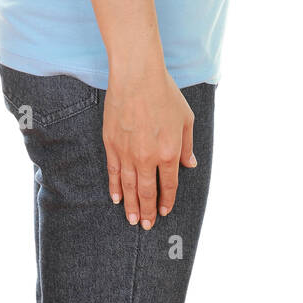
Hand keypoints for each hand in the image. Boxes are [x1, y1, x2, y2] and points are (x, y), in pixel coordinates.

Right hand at [103, 65, 196, 228]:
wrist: (137, 77)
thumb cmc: (165, 94)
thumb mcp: (186, 118)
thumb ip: (187, 145)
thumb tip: (190, 165)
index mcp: (169, 153)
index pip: (169, 185)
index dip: (167, 200)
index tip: (164, 211)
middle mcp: (148, 158)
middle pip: (147, 192)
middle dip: (147, 211)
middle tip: (145, 225)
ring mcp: (128, 152)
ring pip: (129, 187)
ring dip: (131, 205)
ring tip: (131, 220)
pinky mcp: (112, 144)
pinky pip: (114, 172)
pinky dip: (115, 187)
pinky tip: (117, 198)